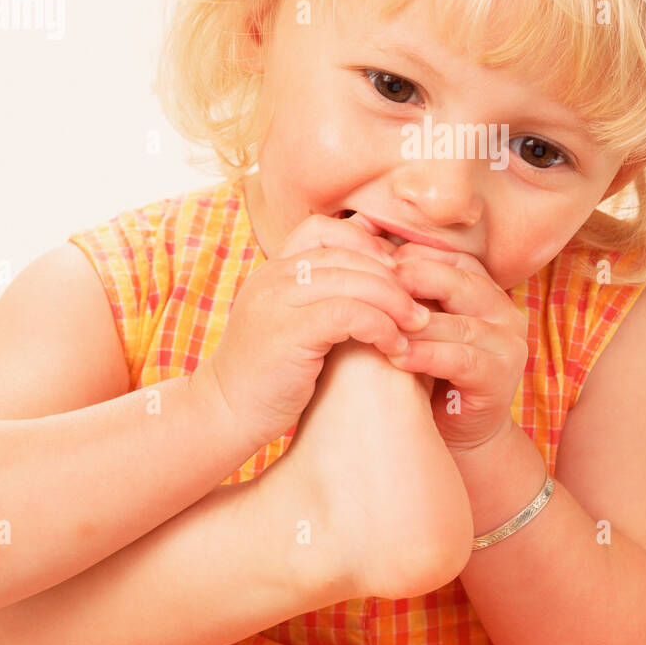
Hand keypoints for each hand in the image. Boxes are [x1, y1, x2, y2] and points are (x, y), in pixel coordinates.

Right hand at [191, 212, 431, 449]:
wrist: (223, 416)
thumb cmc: (270, 377)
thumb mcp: (294, 326)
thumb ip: (324, 300)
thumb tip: (381, 286)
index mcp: (273, 270)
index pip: (324, 228)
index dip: (366, 243)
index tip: (394, 274)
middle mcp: (272, 276)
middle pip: (348, 252)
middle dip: (393, 276)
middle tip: (422, 303)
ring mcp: (277, 301)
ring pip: (355, 280)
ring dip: (395, 301)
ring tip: (419, 325)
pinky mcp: (288, 332)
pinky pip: (350, 313)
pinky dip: (382, 326)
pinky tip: (397, 347)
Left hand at [380, 242, 528, 452]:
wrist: (452, 434)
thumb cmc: (425, 373)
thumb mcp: (416, 325)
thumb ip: (403, 291)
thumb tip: (357, 244)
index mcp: (483, 287)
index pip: (447, 255)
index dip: (407, 257)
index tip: (365, 262)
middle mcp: (502, 308)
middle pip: (455, 280)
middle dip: (409, 282)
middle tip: (367, 287)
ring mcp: (508, 341)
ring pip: (457, 321)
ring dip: (412, 324)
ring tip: (375, 325)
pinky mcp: (502, 374)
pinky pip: (462, 358)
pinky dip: (428, 355)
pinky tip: (397, 357)